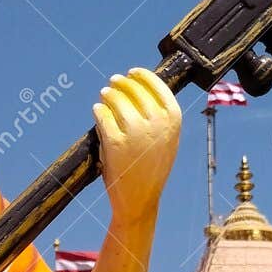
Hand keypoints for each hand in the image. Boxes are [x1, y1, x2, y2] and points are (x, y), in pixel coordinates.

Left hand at [94, 67, 180, 226]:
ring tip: (105, 95)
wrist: (140, 199)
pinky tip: (98, 110)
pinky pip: (103, 115)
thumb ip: (159, 115)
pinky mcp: (114, 141)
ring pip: (117, 99)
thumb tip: (141, 87)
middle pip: (134, 89)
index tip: (132, 72)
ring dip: (109, 94)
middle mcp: (156, 122)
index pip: (157, 85)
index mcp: (173, 119)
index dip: (142, 76)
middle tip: (113, 82)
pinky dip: (99, 111)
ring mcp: (135, 131)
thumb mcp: (166, 140)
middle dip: (122, 83)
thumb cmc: (152, 168)